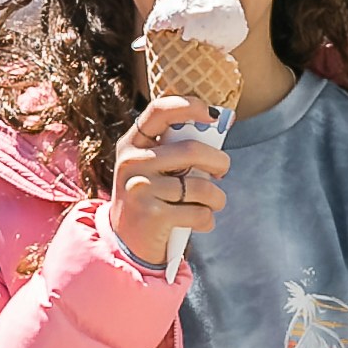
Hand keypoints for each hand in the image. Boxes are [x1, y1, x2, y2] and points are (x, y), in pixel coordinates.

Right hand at [108, 95, 228, 272]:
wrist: (125, 242)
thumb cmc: (152, 197)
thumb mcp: (152, 168)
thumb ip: (175, 149)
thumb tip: (217, 125)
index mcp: (132, 143)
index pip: (159, 111)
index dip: (188, 105)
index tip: (212, 114)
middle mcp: (132, 162)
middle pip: (193, 151)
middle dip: (219, 161)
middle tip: (222, 170)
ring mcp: (141, 188)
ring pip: (202, 187)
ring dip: (217, 198)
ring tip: (213, 203)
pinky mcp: (153, 215)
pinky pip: (199, 213)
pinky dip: (207, 220)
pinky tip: (200, 222)